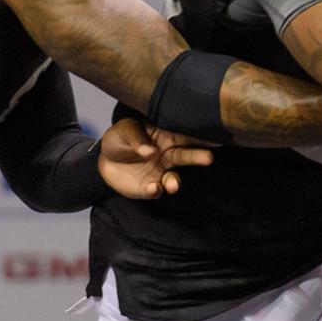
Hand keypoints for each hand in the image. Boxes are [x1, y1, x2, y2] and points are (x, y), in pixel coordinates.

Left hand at [98, 118, 213, 199]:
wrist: (105, 158)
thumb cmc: (120, 137)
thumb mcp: (125, 130)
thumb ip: (137, 138)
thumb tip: (149, 150)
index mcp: (166, 136)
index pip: (186, 134)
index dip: (200, 135)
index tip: (215, 136)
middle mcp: (169, 155)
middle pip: (186, 156)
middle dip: (198, 157)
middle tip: (209, 158)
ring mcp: (161, 172)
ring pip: (174, 178)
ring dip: (175, 182)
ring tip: (173, 184)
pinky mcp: (151, 187)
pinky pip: (157, 190)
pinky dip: (156, 191)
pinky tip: (153, 188)